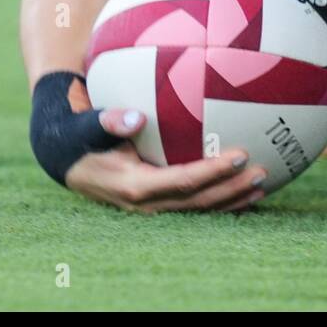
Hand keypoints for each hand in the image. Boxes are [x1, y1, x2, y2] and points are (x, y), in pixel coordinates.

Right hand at [63, 108, 268, 213]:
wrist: (65, 156)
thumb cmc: (80, 134)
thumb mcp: (87, 125)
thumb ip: (109, 120)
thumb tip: (136, 117)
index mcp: (132, 185)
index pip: (182, 181)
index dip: (213, 172)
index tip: (240, 155)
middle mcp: (145, 203)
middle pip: (198, 202)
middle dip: (232, 190)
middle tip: (262, 172)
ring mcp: (152, 207)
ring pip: (199, 209)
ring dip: (231, 200)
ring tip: (261, 187)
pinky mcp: (157, 202)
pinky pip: (193, 205)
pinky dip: (220, 200)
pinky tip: (243, 193)